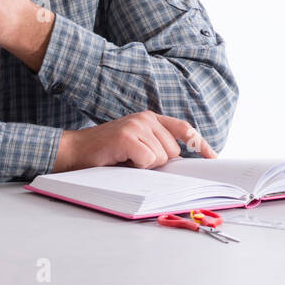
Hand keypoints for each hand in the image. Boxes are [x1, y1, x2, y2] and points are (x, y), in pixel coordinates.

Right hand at [54, 111, 216, 171]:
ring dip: (145, 166)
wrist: (73, 152)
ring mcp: (137, 125)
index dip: (199, 143)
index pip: (183, 128)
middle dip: (159, 163)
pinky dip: (137, 167)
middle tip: (133, 161)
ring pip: (162, 157)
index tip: (212, 157)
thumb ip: (155, 148)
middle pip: (173, 151)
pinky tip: (121, 160)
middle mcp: (145, 118)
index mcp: (149, 119)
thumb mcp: (134, 146)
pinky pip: (148, 160)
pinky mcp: (128, 136)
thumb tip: (179, 164)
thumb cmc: (104, 154)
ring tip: (125, 160)